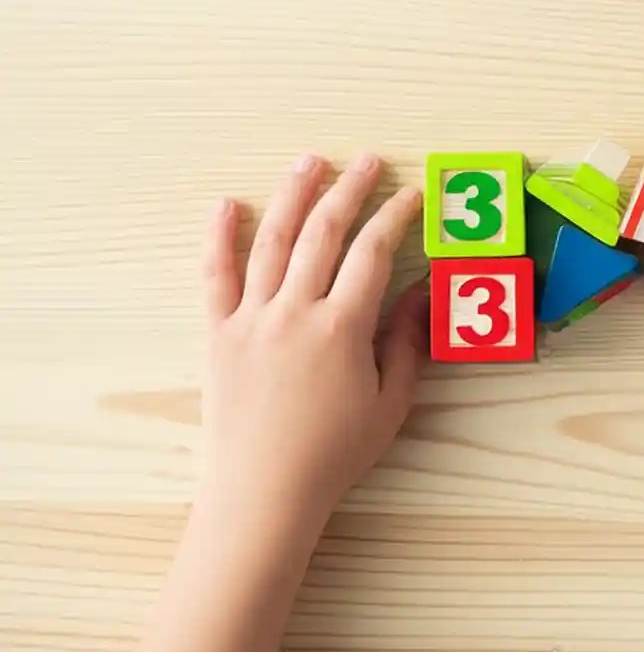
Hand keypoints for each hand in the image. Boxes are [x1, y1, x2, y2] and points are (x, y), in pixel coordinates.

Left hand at [201, 152, 427, 525]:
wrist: (263, 490)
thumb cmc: (334, 453)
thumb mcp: (389, 404)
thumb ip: (405, 344)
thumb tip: (420, 294)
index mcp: (342, 329)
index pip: (374, 254)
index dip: (397, 217)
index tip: (414, 193)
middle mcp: (294, 312)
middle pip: (324, 233)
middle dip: (351, 191)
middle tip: (368, 161)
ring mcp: (252, 318)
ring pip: (272, 241)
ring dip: (293, 196)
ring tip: (309, 162)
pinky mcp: (218, 333)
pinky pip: (216, 275)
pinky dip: (219, 237)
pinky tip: (227, 205)